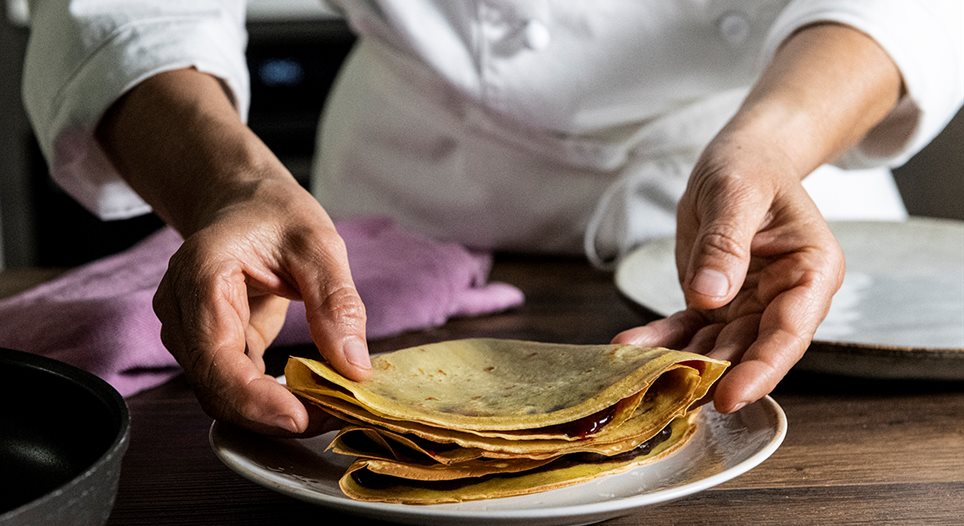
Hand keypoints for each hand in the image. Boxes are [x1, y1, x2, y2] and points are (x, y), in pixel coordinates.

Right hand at [96, 69, 371, 433]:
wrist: (243, 203)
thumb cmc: (274, 215)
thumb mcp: (318, 245)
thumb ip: (336, 303)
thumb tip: (354, 368)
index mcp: (201, 277)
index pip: (215, 359)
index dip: (256, 400)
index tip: (305, 418)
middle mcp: (180, 311)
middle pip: (215, 389)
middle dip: (272, 414)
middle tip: (333, 416)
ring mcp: (187, 332)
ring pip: (221, 396)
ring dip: (272, 412)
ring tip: (328, 407)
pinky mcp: (208, 347)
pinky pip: (233, 386)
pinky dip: (270, 399)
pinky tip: (310, 397)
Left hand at [613, 133, 844, 412]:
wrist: (740, 159)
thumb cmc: (750, 167)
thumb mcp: (735, 192)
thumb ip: (724, 243)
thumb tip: (709, 296)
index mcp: (810, 270)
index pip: (790, 331)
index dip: (762, 368)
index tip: (731, 395)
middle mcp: (785, 296)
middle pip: (753, 349)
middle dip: (715, 376)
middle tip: (675, 396)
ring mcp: (750, 304)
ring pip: (717, 346)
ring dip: (682, 363)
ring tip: (641, 375)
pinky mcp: (716, 302)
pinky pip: (688, 328)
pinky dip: (662, 340)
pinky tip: (632, 346)